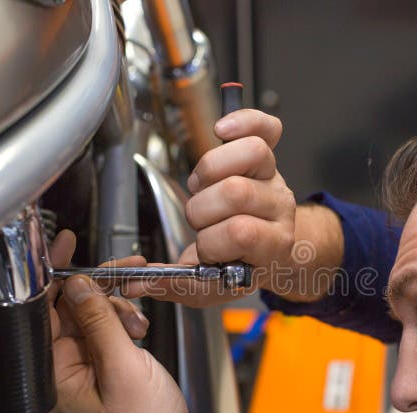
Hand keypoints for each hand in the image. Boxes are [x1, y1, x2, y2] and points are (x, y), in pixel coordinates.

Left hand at [49, 239, 237, 412]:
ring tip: (139, 326)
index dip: (54, 274)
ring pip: (93, 316)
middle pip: (71, 308)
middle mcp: (67, 368)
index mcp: (57, 372)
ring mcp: (88, 368)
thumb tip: (78, 285)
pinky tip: (140, 332)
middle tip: (125, 272)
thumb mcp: (123, 368)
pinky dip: (125, 324)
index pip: (44, 311)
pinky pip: (109, 331)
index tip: (64, 246)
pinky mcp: (108, 369)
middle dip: (99, 290)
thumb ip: (98, 321)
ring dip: (117, 310)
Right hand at [124, 110, 296, 306]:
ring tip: (204, 188)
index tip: (205, 252)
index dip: (211, 241)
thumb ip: (175, 285)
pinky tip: (223, 130)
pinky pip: (265, 128)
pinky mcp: (267, 157)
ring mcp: (274, 179)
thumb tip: (137, 283)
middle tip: (201, 221)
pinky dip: (244, 122)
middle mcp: (279, 209)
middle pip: (235, 191)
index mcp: (272, 246)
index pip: (241, 232)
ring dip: (210, 171)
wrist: (268, 251)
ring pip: (249, 153)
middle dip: (203, 209)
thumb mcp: (210, 286)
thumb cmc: (236, 266)